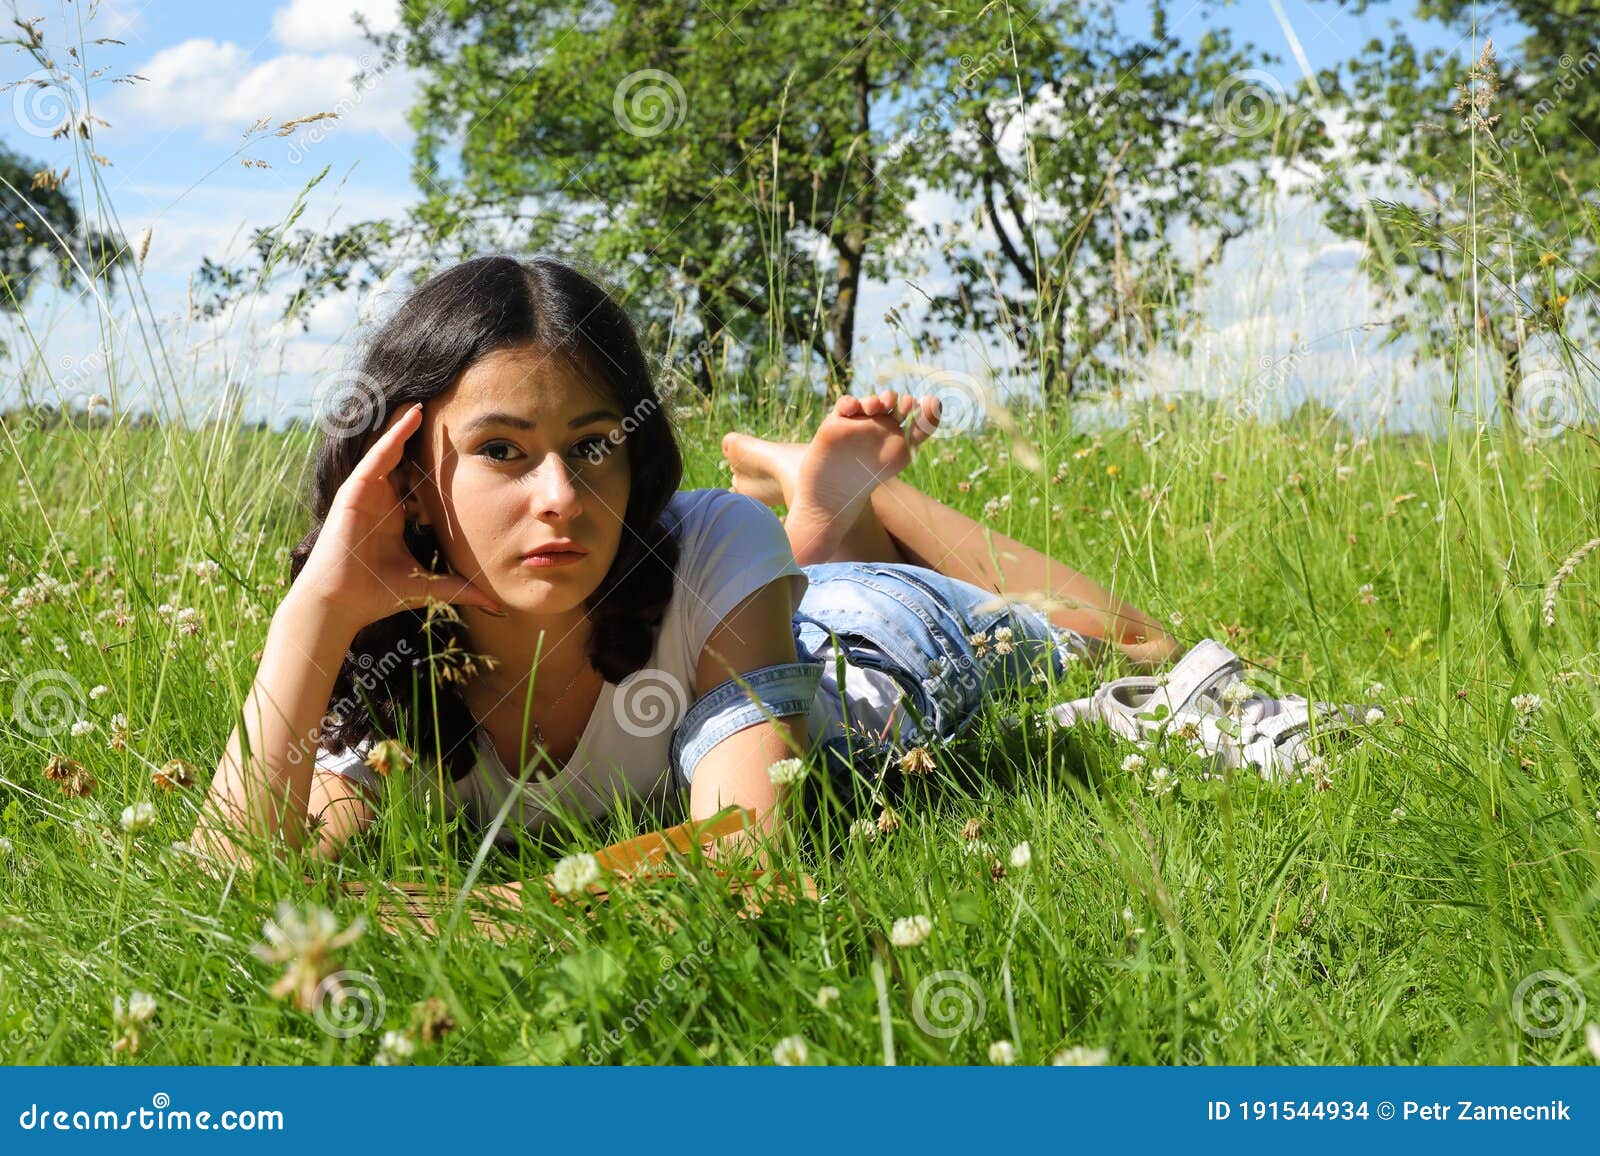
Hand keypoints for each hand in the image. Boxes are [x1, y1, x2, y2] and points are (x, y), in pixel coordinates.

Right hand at [293, 402, 502, 631]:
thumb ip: (461, 588)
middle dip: (418, 438)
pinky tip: (407, 418)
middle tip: (442, 412)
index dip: (434, 463)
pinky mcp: (353, 493)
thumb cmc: (378, 595)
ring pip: (387, 452)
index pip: (416, 480)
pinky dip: (390, 438)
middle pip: (401, 460)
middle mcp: (380, 501)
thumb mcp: (428, 585)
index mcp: (395, 517)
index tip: (459, 446)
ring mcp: (365, 495)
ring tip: (422, 402)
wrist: (342, 604)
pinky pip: (375, 459)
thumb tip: (496, 604)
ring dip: (403, 428)